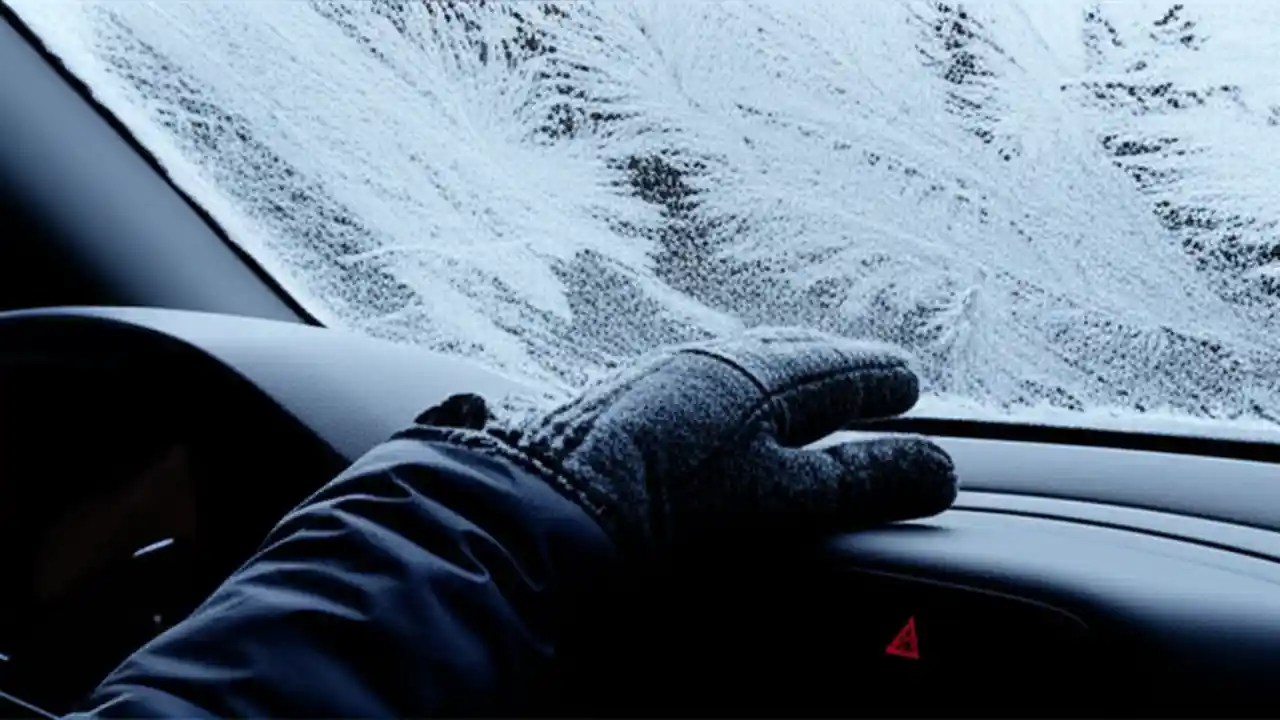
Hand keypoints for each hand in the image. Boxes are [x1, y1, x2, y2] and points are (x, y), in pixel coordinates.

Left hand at [415, 327, 956, 558]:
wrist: (554, 490)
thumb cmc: (672, 493)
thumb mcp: (781, 494)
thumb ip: (860, 482)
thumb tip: (937, 470)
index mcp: (768, 374)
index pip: (844, 371)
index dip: (881, 380)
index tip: (908, 383)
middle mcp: (722, 357)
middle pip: (798, 354)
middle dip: (839, 365)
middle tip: (870, 374)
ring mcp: (673, 367)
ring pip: (749, 359)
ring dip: (787, 368)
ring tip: (804, 381)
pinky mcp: (633, 388)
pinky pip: (707, 371)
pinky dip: (739, 381)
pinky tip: (721, 401)